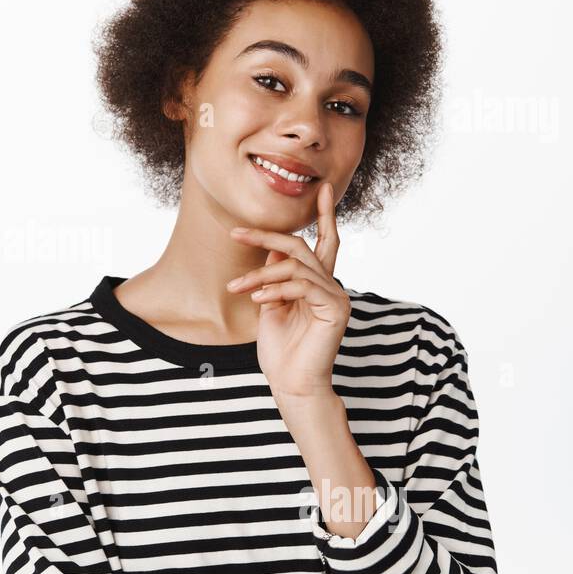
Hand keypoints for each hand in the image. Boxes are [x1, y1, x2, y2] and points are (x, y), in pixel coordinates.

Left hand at [226, 182, 351, 400]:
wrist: (292, 384)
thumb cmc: (281, 351)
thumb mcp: (271, 306)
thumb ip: (274, 278)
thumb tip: (273, 252)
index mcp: (317, 283)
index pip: (324, 242)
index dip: (325, 215)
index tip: (324, 189)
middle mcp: (330, 285)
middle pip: (300, 246)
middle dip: (267, 238)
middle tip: (237, 233)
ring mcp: (335, 296)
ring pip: (295, 266)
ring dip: (260, 275)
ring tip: (237, 288)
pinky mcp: (335, 308)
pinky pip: (302, 285)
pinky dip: (276, 290)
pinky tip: (259, 300)